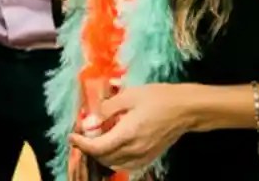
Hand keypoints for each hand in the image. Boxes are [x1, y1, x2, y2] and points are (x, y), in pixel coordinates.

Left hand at [68, 83, 194, 171]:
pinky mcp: (150, 156)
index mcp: (128, 134)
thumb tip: (92, 118)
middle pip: (104, 157)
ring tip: (96, 139)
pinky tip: (114, 146)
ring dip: (101, 154)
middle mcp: (135, 149)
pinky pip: (127, 164)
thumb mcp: (129, 95)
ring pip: (114, 163)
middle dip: (89, 148)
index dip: (81, 144)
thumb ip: (108, 108)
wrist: (186, 109)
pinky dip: (115, 158)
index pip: (98, 148)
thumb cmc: (159, 98)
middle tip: (82, 135)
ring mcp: (144, 155)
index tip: (72, 136)